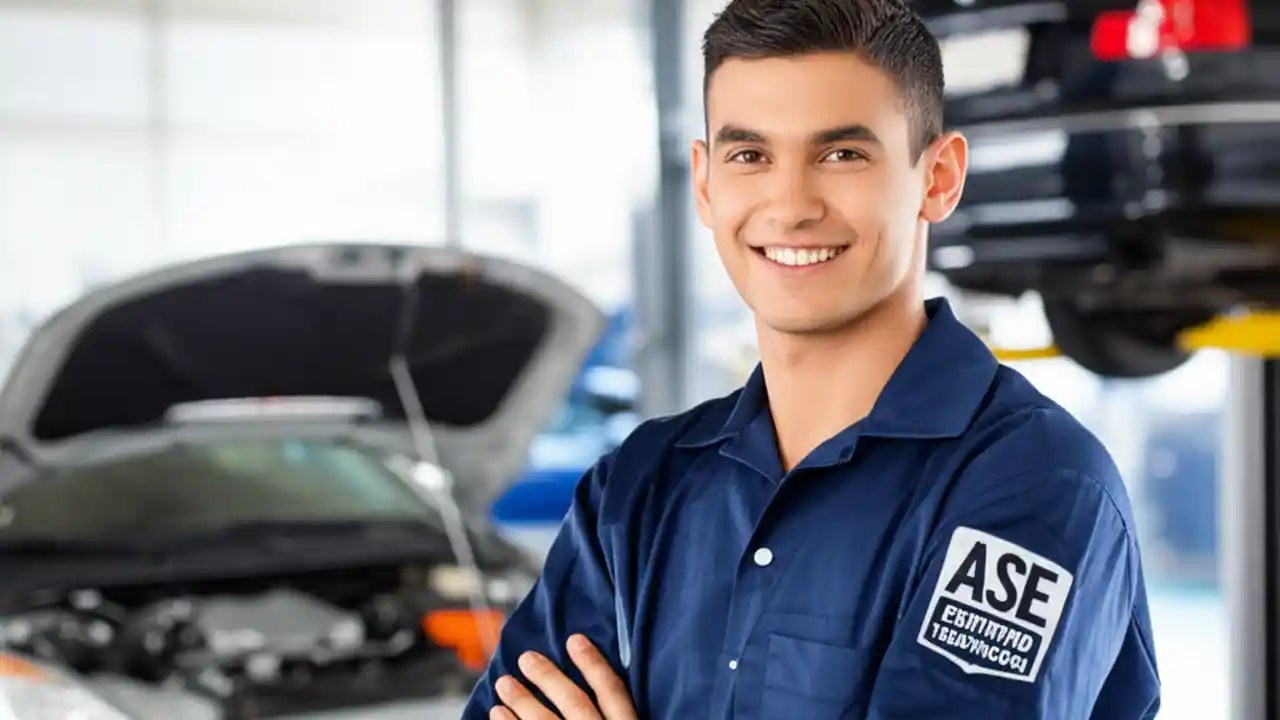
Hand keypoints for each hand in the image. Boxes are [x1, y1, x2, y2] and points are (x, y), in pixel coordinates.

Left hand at [491, 633, 637, 719]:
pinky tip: (497, 713)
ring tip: (504, 684)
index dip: (594, 665)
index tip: (576, 639)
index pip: (614, 693)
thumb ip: (619, 711)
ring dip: (522, 702)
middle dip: (550, 679)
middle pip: (576, 705)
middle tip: (526, 658)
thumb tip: (604, 687)